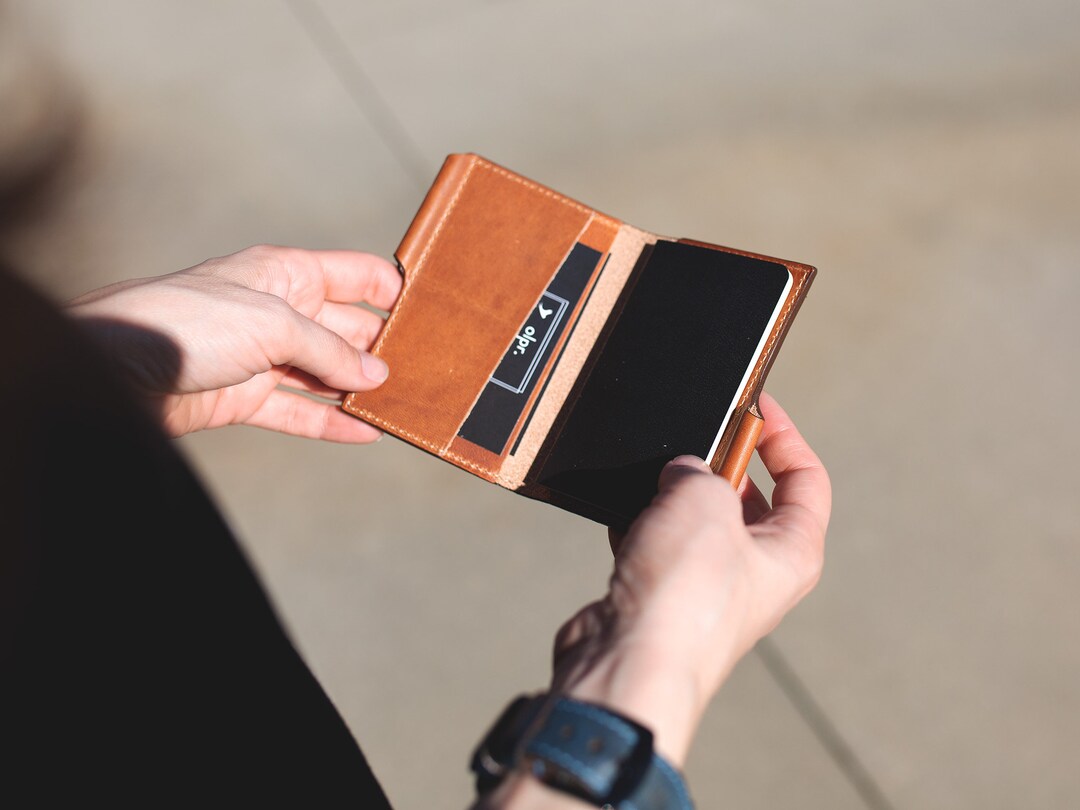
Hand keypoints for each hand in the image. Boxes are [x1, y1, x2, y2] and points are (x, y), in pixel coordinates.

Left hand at [66, 244, 400, 442]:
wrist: (117, 369)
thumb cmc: (188, 323)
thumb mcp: (273, 323)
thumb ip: (330, 350)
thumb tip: (375, 376)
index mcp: (286, 273)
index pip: (355, 274)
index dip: (392, 289)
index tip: (432, 312)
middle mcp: (278, 311)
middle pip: (347, 328)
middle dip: (384, 347)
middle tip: (428, 368)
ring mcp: (262, 356)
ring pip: (326, 373)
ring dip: (362, 389)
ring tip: (405, 404)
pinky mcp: (245, 397)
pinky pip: (300, 410)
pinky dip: (332, 422)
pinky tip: (366, 432)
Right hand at [550, 393, 830, 765]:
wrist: (629, 661)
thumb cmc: (685, 596)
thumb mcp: (704, 501)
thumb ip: (699, 469)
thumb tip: (679, 472)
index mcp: (792, 552)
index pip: (807, 481)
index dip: (785, 436)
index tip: (754, 405)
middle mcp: (756, 574)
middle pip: (748, 498)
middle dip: (717, 465)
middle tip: (690, 442)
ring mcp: (707, 588)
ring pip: (694, 521)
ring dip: (671, 495)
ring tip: (651, 481)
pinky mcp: (661, 597)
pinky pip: (654, 544)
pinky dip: (638, 524)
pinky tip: (621, 513)